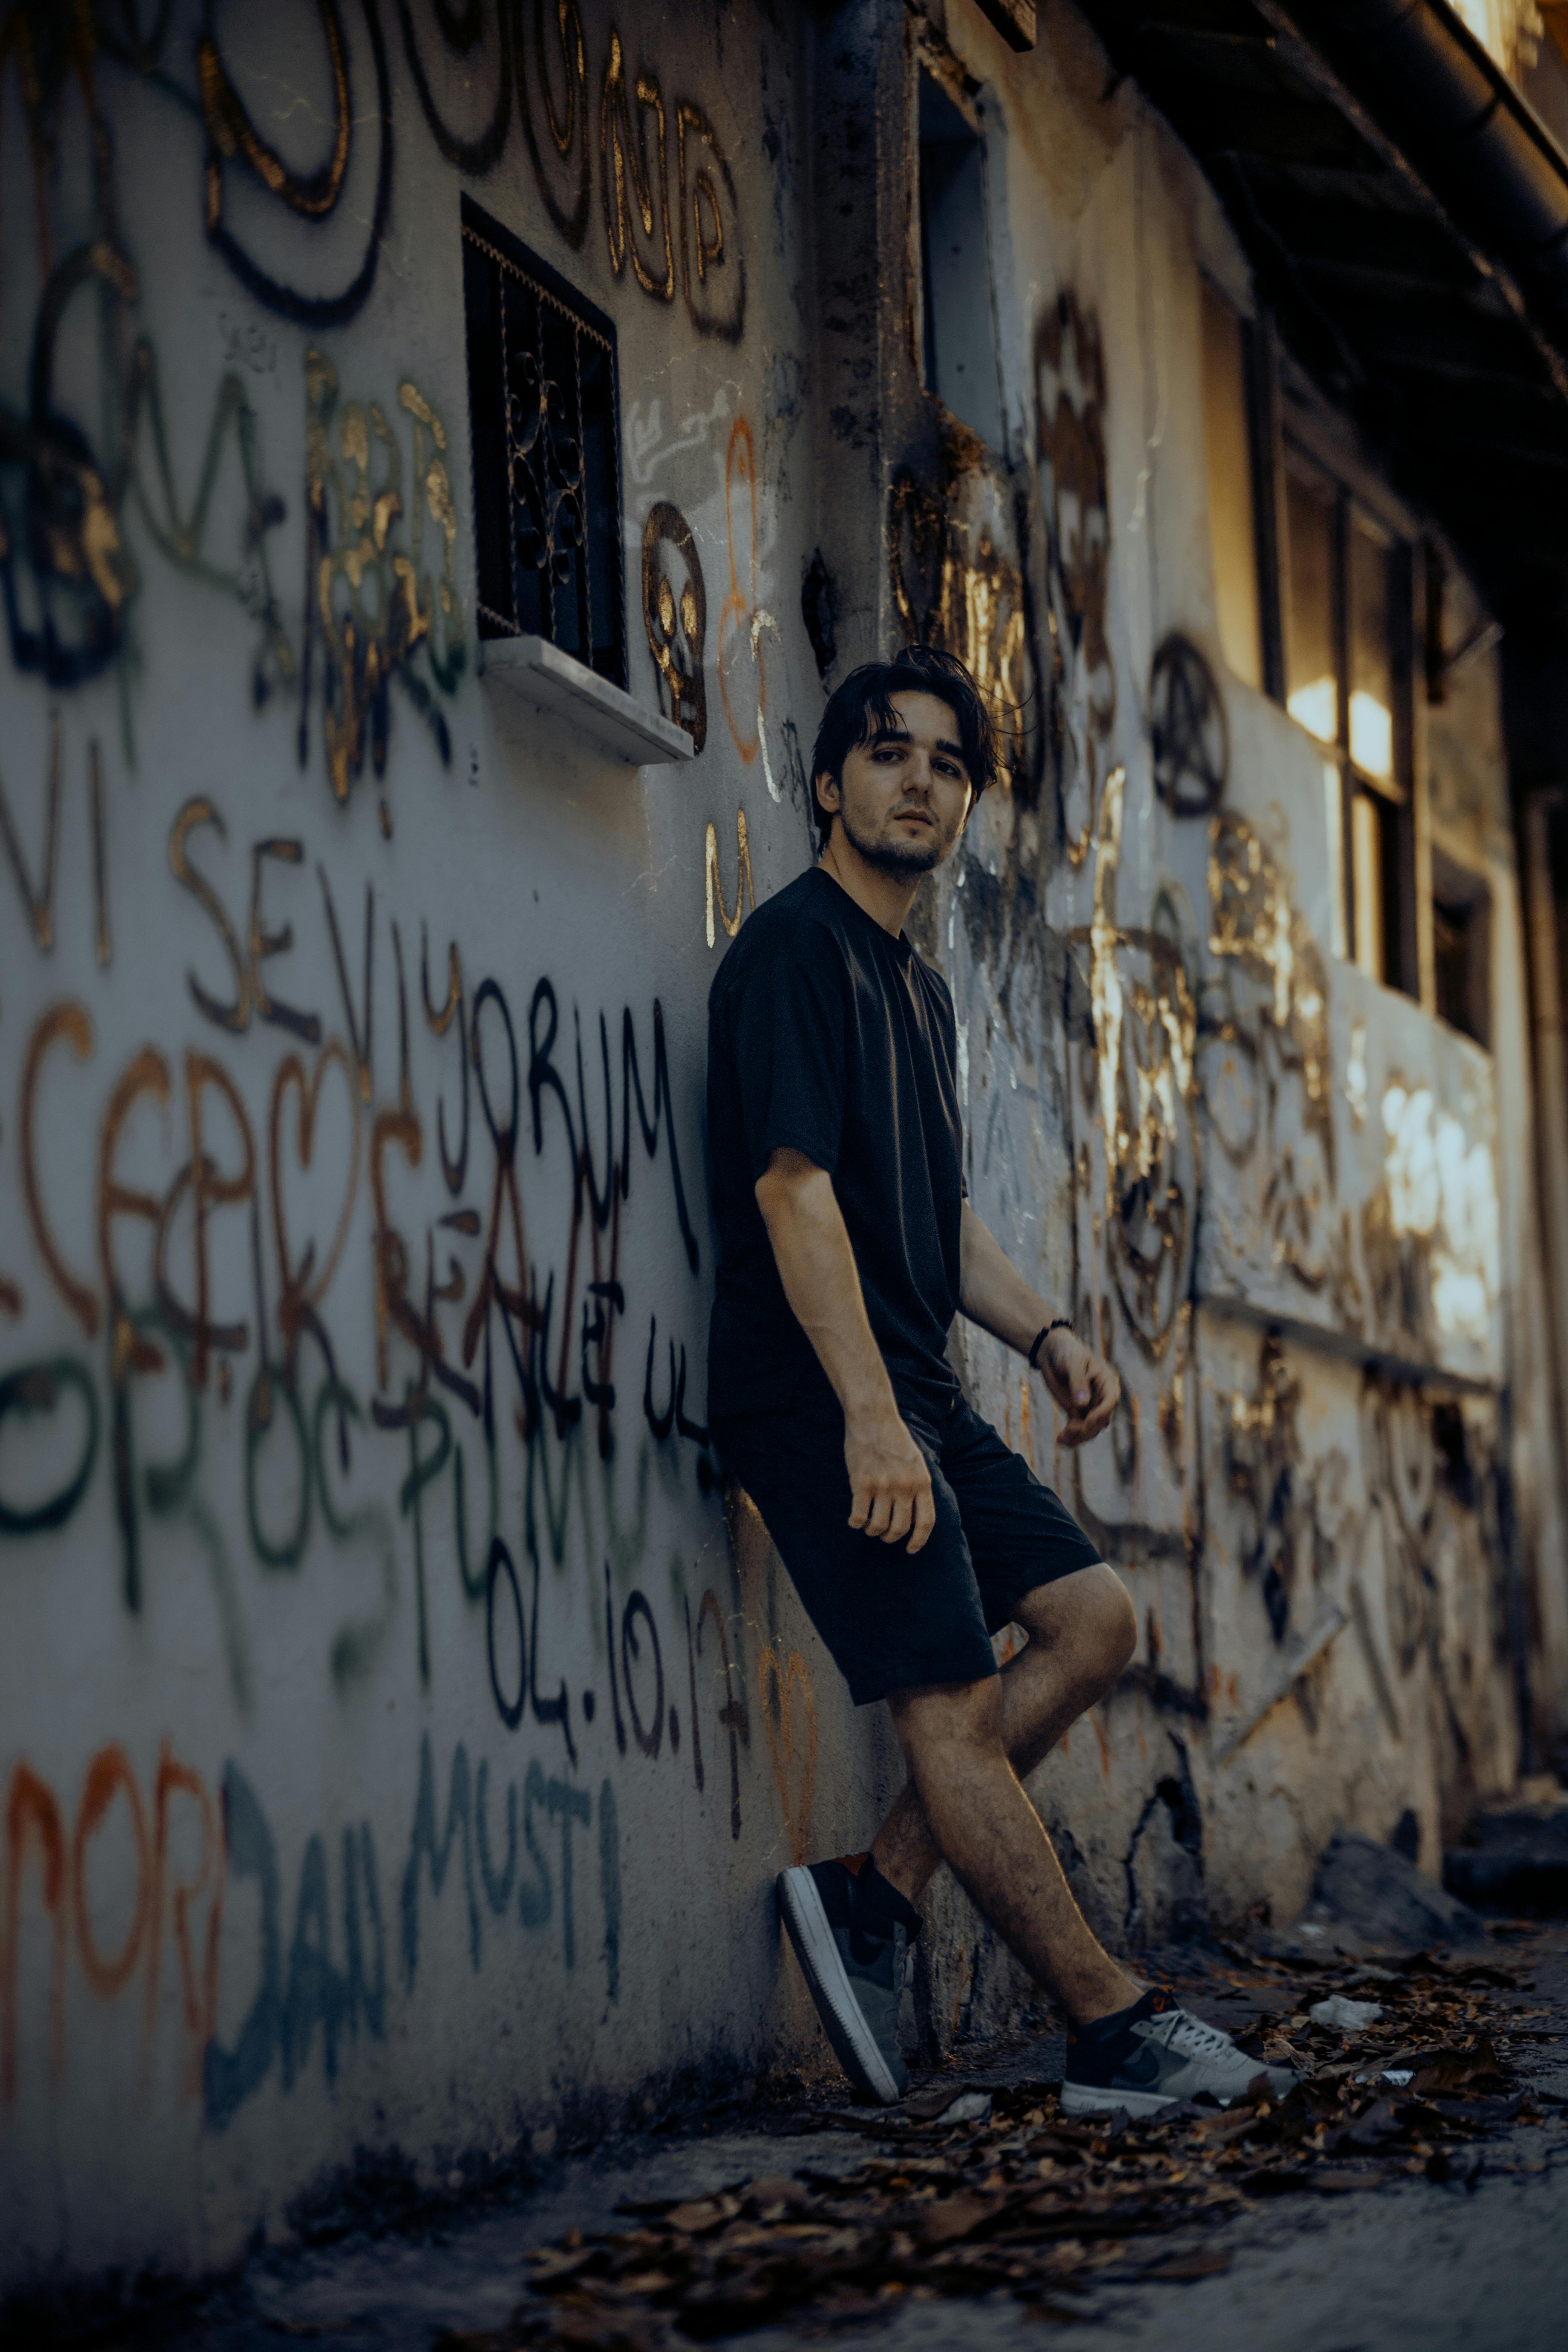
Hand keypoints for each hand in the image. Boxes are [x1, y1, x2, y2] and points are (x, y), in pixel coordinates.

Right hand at [844, 1406, 935, 1550]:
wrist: (873, 1418)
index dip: (919, 1541)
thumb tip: (916, 1512)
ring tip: (869, 1526)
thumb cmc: (894, 1438)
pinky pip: (859, 1517)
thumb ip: (918, 1486)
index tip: (910, 1549)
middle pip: (900, 1528)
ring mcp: (883, 1486)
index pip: (925, 1522)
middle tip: (884, 1536)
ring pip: (878, 1526)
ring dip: (872, 1531)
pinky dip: (856, 1523)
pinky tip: (854, 1520)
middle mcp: (905, 1487)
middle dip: (891, 1538)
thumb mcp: (917, 1461)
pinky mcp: (862, 1484)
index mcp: (922, 1482)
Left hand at [1038, 1326, 1119, 1447]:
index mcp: (1107, 1381)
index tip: (1087, 1421)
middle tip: (1069, 1431)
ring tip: (1062, 1439)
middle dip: (1087, 1428)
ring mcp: (1090, 1405)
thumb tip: (1083, 1404)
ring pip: (1091, 1428)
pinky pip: (1078, 1428)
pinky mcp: (1077, 1411)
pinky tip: (1060, 1440)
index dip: (1101, 1413)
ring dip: (1078, 1436)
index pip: (1111, 1400)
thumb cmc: (1067, 1352)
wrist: (1052, 1353)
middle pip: (1101, 1419)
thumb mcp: (1073, 1363)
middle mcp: (1101, 1396)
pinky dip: (1071, 1436)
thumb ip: (1078, 1382)